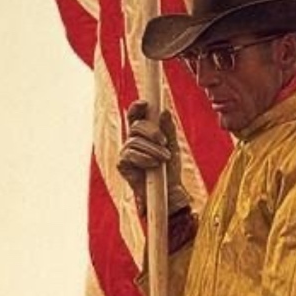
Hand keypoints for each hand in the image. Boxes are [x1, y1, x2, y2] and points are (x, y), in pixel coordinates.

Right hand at [116, 101, 189, 217]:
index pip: (136, 115)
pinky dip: (144, 158)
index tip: (145, 103)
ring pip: (134, 141)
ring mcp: (126, 152)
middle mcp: (132, 140)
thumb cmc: (170, 168)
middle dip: (151, 131)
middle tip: (164, 142)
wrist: (168, 191)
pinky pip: (130, 155)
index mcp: (143, 133)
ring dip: (152, 149)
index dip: (137, 107)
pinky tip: (153, 165)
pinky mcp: (122, 165)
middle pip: (135, 126)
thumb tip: (164, 111)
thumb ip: (168, 128)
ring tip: (164, 158)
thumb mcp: (172, 145)